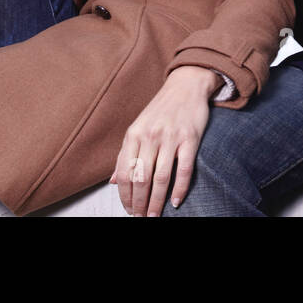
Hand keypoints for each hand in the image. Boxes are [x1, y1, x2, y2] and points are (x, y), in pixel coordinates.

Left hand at [110, 66, 219, 216]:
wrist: (186, 85)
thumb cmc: (161, 109)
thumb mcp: (138, 127)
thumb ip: (126, 154)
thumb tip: (112, 181)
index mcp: (134, 134)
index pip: (125, 172)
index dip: (125, 196)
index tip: (128, 210)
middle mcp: (150, 136)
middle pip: (141, 179)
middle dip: (139, 203)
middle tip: (141, 217)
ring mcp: (170, 137)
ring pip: (161, 178)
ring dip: (157, 201)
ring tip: (155, 214)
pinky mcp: (190, 138)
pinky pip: (184, 169)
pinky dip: (180, 189)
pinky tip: (176, 201)